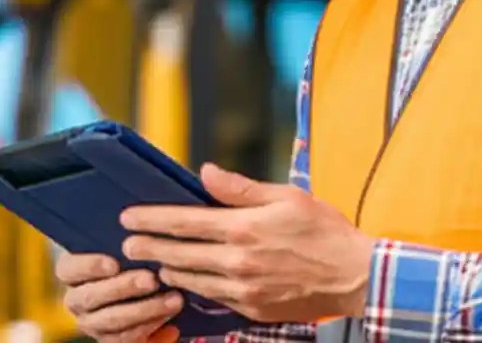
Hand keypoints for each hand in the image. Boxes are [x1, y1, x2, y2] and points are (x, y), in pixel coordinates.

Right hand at [56, 251, 183, 342]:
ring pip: (111, 320)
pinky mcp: (109, 340)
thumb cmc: (134, 255)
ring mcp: (92, 322)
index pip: (68, 268)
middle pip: (90, 297)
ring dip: (145, 310)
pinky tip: (172, 319)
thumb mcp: (125, 244)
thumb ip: (129, 240)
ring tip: (174, 300)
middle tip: (152, 280)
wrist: (146, 289)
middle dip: (123, 288)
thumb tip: (144, 223)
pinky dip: (150, 328)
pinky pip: (125, 339)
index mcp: (72, 271)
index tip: (114, 263)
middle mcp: (76, 299)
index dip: (89, 266)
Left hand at [119, 162, 376, 323]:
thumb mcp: (287, 196)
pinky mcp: (251, 310)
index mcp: (244, 229)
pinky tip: (187, 283)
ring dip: (168, 270)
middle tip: (126, 245)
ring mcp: (242, 290)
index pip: (185, 222)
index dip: (152, 219)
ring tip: (154, 264)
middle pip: (178, 254)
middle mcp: (237, 262)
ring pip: (191, 281)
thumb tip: (205, 172)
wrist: (354, 276)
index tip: (129, 216)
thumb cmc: (325, 230)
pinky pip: (212, 299)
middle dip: (148, 248)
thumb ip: (241, 188)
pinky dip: (194, 289)